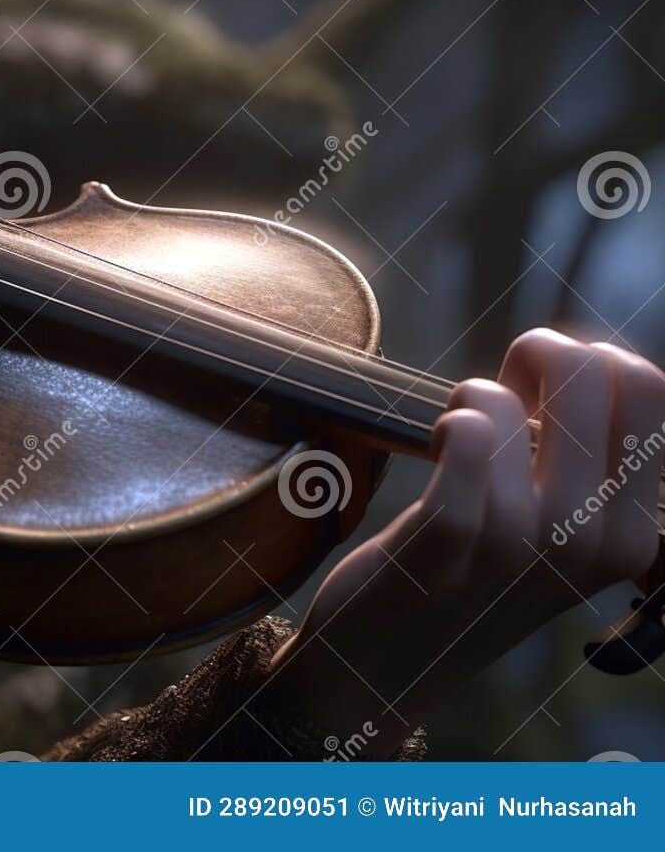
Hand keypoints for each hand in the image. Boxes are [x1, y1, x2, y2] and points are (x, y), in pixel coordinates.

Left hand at [266, 329, 664, 755]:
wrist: (387, 666)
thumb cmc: (472, 576)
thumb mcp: (560, 530)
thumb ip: (588, 458)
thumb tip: (588, 359)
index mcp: (634, 534)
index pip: (648, 389)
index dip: (589, 364)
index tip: (548, 396)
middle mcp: (590, 542)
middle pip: (590, 372)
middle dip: (538, 357)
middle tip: (501, 397)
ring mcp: (520, 545)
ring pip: (504, 402)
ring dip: (473, 399)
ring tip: (460, 435)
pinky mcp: (447, 543)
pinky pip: (463, 436)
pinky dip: (447, 423)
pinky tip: (436, 447)